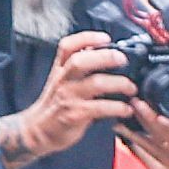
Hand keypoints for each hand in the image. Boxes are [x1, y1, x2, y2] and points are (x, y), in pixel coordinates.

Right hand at [8, 29, 136, 161]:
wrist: (37, 131)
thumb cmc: (55, 105)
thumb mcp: (62, 81)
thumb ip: (78, 68)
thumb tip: (102, 53)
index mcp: (60, 69)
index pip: (67, 46)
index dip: (86, 38)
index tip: (105, 37)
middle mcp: (63, 80)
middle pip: (81, 61)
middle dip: (105, 56)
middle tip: (123, 59)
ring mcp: (68, 97)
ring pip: (94, 84)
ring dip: (119, 83)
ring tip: (131, 88)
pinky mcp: (75, 115)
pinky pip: (99, 108)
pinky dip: (117, 107)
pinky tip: (126, 109)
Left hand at [125, 103, 168, 168]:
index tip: (161, 117)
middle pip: (165, 135)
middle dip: (149, 119)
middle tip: (136, 102)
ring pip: (153, 142)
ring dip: (138, 125)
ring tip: (128, 109)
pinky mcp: (163, 162)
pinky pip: (145, 151)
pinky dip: (132, 139)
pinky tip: (121, 128)